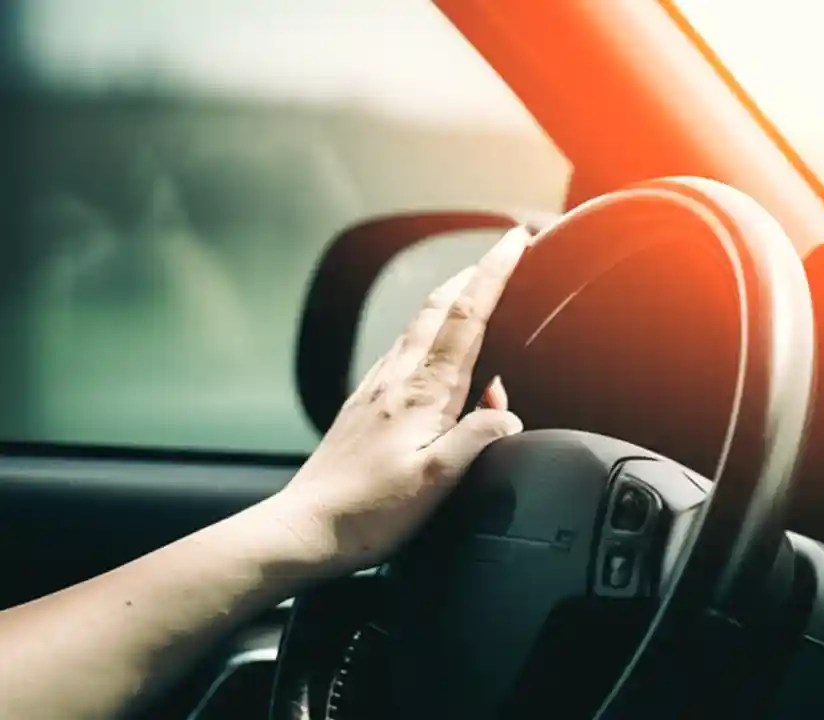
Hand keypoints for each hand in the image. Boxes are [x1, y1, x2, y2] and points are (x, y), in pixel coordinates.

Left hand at [269, 226, 528, 574]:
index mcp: (422, 392)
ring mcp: (376, 390)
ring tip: (476, 294)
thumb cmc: (369, 512)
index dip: (494, 273)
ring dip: (451, 302)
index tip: (515, 242)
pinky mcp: (364, 407)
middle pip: (438, 307)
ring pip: (418, 327)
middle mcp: (396, 380)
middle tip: (502, 255)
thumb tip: (507, 413)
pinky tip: (435, 357)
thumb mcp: (438, 481)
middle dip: (474, 273)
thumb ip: (478, 438)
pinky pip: (403, 354)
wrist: (306, 529)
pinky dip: (429, 337)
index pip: (466, 315)